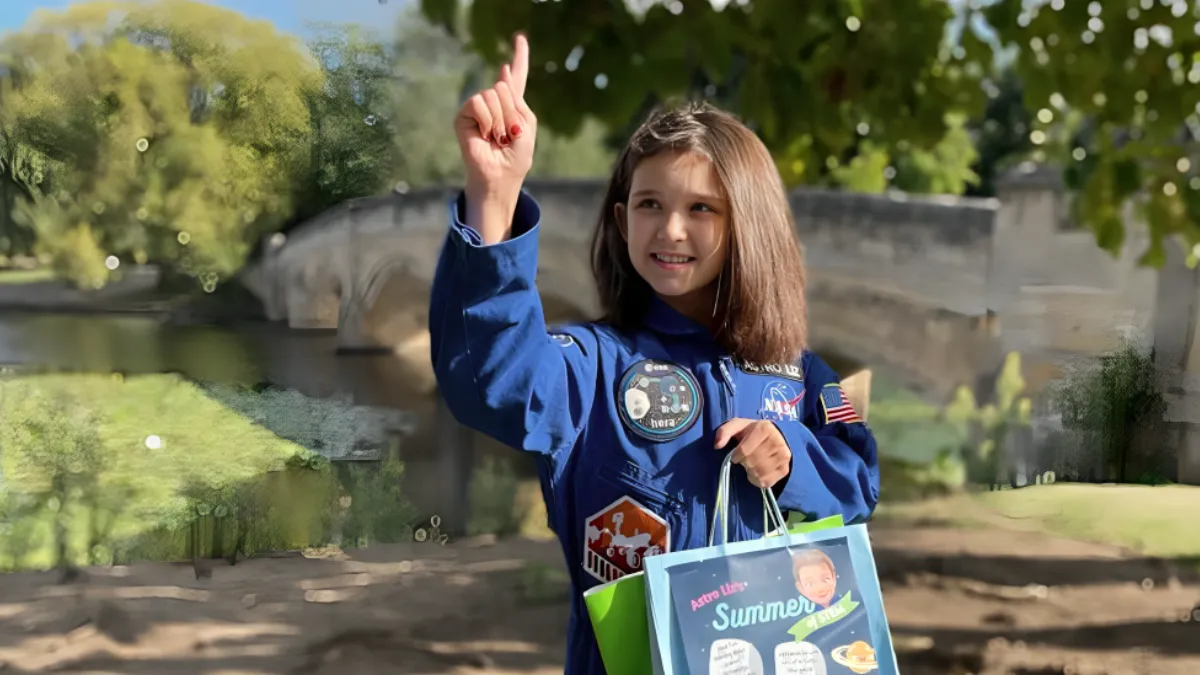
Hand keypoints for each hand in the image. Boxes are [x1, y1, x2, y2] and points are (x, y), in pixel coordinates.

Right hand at [455, 33, 536, 203]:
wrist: (499, 177)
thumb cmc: (515, 158)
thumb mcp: (526, 126)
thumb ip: (517, 99)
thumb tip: (502, 72)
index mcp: (513, 105)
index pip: (516, 78)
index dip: (519, 58)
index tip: (519, 38)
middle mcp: (494, 104)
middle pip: (505, 85)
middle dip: (511, 111)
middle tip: (508, 134)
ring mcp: (478, 109)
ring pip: (492, 93)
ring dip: (499, 118)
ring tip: (496, 137)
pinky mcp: (464, 116)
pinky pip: (477, 102)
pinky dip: (486, 119)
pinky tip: (485, 134)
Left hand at [714, 419, 792, 489]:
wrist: (774, 437)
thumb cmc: (751, 433)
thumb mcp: (736, 426)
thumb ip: (724, 431)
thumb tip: (717, 445)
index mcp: (764, 429)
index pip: (743, 451)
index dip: (736, 456)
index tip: (736, 455)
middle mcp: (777, 442)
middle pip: (751, 463)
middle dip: (744, 463)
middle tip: (746, 459)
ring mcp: (783, 456)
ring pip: (758, 473)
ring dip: (750, 472)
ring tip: (752, 465)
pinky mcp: (785, 469)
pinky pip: (766, 482)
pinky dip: (758, 480)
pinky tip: (758, 471)